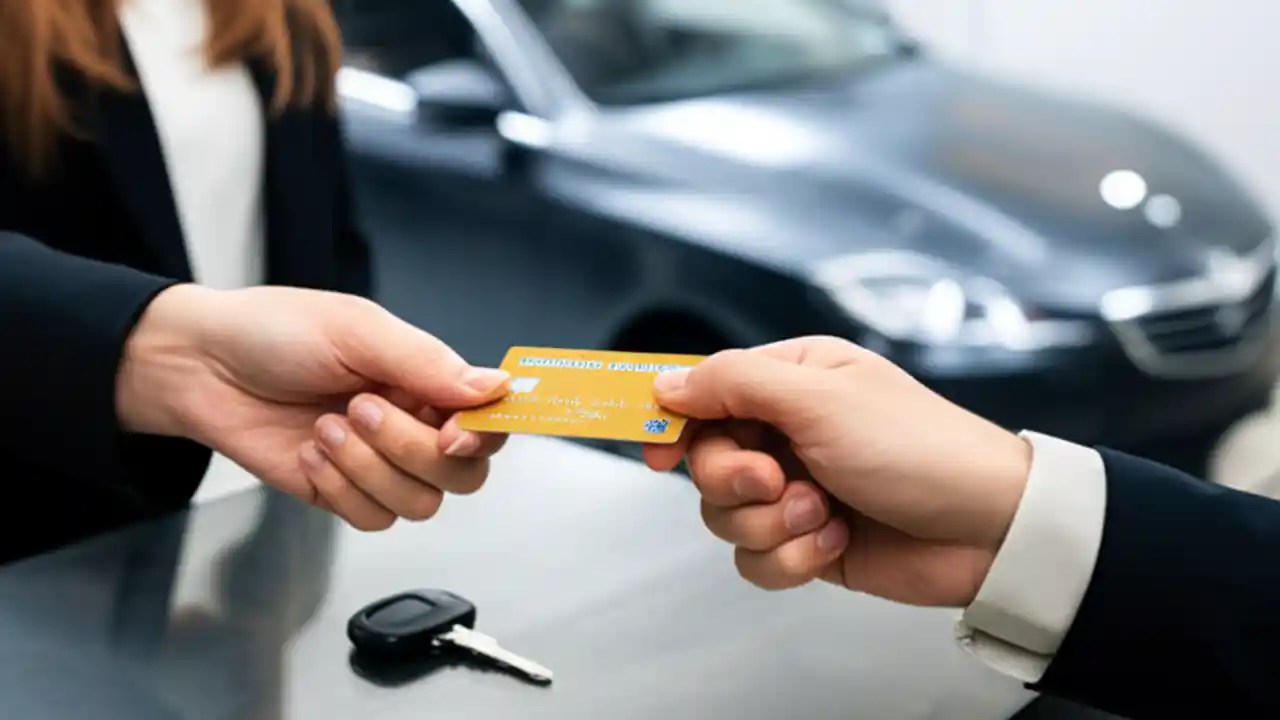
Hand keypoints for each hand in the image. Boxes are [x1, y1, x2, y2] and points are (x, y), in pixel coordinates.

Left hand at [116, 285, 508, 530]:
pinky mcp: (342, 493)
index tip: (454, 431)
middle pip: (464, 474)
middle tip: (363, 409)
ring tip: (326, 425)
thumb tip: (495, 387)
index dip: (485, 434)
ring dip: (369, 466)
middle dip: (414, 450)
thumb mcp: (356, 330)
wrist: (199, 366)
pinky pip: (373, 518)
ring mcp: (380, 464)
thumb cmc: (273, 331)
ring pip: (421, 502)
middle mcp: (414, 424)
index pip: (491, 420)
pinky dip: (341, 487)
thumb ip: (428, 363)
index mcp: (427, 379)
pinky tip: (311, 451)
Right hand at [643, 337, 1030, 606]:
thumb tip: (665, 383)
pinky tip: (837, 541)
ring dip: (771, 522)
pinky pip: (755, 559)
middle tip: (776, 480)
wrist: (988, 529)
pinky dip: (793, 557)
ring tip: (825, 512)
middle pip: (704, 461)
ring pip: (723, 516)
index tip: (654, 449)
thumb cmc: (917, 448)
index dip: (673, 420)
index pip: (704, 392)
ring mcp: (795, 490)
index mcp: (791, 381)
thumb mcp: (820, 398)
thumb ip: (733, 383)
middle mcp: (787, 433)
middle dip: (733, 480)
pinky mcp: (807, 542)